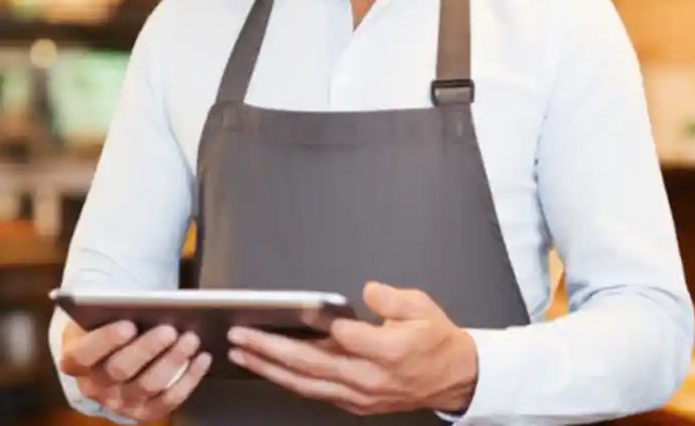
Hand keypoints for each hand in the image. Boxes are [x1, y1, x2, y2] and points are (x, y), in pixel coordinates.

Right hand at [58, 319, 212, 421]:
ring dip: (173, 361)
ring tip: (191, 339)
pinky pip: (169, 400)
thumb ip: (107, 311)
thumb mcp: (95, 318)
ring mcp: (119, 403)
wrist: (105, 362)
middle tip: (170, 329)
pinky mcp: (143, 412)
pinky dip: (189, 379)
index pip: (85, 354)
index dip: (106, 340)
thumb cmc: (104, 329)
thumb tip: (131, 302)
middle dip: (148, 348)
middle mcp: (95, 387)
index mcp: (75, 361)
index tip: (128, 324)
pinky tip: (203, 358)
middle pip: (120, 370)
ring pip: (148, 386)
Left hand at [226, 282, 477, 416]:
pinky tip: (268, 368)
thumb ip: (391, 298)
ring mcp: (360, 395)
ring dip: (269, 369)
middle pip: (311, 364)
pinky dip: (287, 380)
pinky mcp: (355, 403)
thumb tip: (368, 291)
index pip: (346, 338)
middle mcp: (369, 378)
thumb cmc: (436, 341)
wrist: (455, 378)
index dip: (321, 326)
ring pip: (305, 384)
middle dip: (270, 350)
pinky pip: (314, 392)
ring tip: (240, 354)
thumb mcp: (422, 306)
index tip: (298, 312)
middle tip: (240, 337)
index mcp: (389, 353)